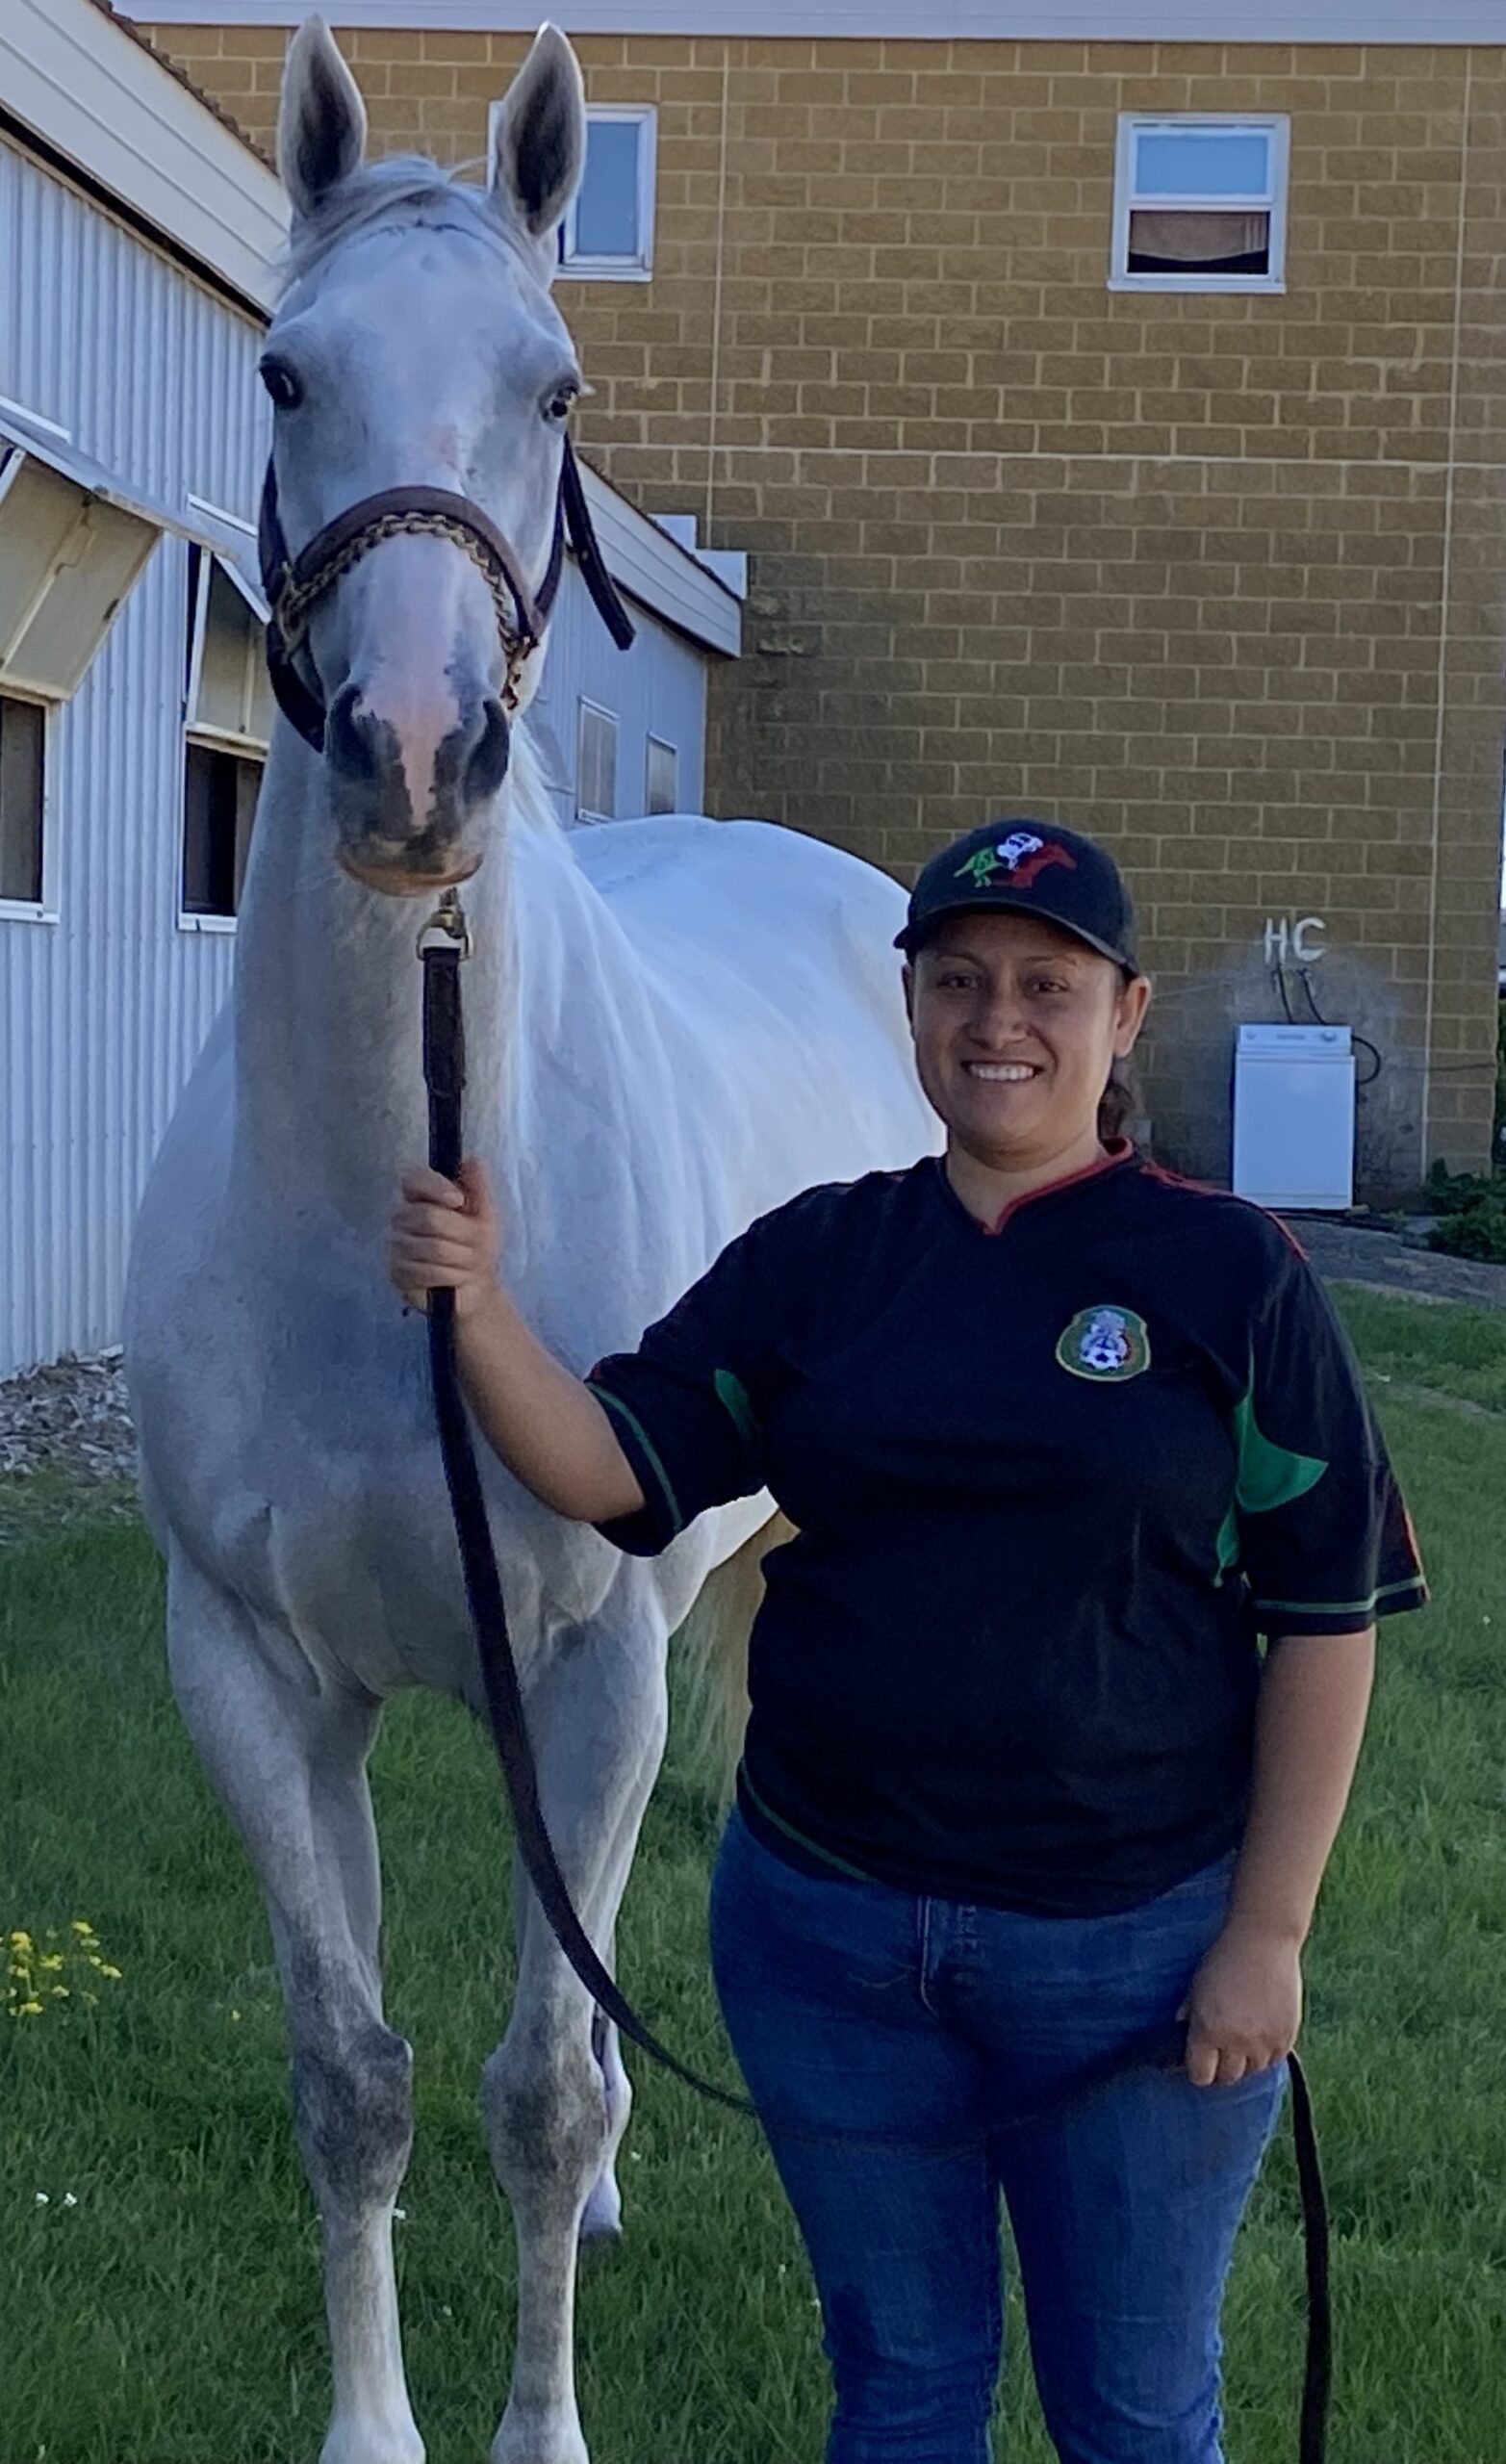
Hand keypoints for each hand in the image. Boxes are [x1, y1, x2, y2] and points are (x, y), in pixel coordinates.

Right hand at [388, 1157, 498, 1322]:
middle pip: (429, 1217)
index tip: (459, 1200)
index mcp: (420, 1196)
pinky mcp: (396, 1273)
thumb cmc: (477, 1246)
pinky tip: (457, 1278)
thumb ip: (478, 1187)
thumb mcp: (485, 1214)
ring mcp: (396, 1245)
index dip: (436, 1187)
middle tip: (477, 1246)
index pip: (413, 1179)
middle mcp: (402, 1217)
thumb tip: (472, 1159)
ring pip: (431, 1248)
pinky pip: (425, 1272)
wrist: (475, 1286)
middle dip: (462, 1234)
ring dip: (461, 1259)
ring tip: (470, 1265)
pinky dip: (450, 1276)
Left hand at [1180, 1917, 1301, 2087]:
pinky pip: (1274, 2060)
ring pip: (1252, 2071)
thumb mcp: (1195, 1989)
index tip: (1197, 2062)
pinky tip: (1259, 2033)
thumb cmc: (1224, 1960)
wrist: (1263, 1939)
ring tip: (1240, 2039)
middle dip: (1220, 2068)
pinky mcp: (1287, 2037)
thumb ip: (1188, 2019)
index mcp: (1208, 2030)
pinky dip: (1266, 2053)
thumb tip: (1178, 2042)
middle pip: (1227, 2078)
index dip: (1197, 2070)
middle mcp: (1237, 2041)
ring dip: (1244, 2061)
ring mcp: (1265, 2041)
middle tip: (1218, 2053)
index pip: (1201, 2075)